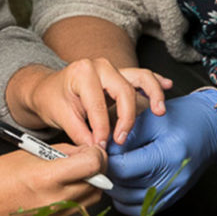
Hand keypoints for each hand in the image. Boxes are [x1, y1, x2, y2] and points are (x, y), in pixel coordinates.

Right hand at [0, 143, 107, 215]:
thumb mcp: (31, 153)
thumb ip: (62, 152)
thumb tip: (85, 152)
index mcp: (48, 176)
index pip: (93, 165)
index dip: (97, 155)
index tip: (92, 150)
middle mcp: (56, 198)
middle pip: (98, 184)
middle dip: (97, 169)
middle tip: (87, 160)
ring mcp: (55, 214)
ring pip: (92, 199)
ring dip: (91, 184)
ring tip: (76, 173)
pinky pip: (77, 208)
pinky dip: (78, 196)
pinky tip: (63, 187)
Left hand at [6, 59, 172, 147]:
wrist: (49, 89)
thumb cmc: (53, 100)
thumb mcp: (60, 116)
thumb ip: (79, 133)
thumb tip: (97, 149)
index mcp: (83, 72)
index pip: (98, 104)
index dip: (101, 129)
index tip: (101, 147)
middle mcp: (100, 66)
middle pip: (123, 91)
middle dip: (126, 119)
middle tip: (121, 140)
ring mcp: (113, 69)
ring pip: (140, 77)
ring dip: (153, 93)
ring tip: (160, 111)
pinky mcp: (122, 76)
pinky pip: (142, 77)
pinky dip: (156, 82)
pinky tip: (168, 86)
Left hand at [105, 88, 216, 215]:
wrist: (210, 129)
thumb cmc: (182, 118)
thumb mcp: (151, 119)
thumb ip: (125, 136)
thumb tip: (102, 151)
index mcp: (167, 155)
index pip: (123, 168)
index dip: (105, 161)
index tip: (97, 151)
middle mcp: (171, 179)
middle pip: (123, 188)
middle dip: (106, 174)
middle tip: (101, 160)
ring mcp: (172, 193)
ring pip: (127, 202)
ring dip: (114, 188)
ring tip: (111, 169)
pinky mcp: (171, 200)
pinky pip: (139, 209)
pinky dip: (126, 199)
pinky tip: (124, 183)